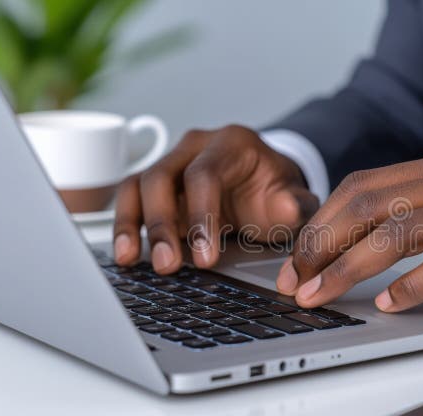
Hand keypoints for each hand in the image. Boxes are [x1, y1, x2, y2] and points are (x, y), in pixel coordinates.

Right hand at [113, 125, 317, 273]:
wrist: (267, 185)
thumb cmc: (276, 190)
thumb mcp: (294, 197)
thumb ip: (296, 204)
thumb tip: (287, 208)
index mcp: (230, 144)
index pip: (205, 174)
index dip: (201, 215)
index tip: (206, 257)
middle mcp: (194, 147)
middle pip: (161, 176)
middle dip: (161, 223)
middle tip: (168, 264)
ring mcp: (172, 164)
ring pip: (137, 185)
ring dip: (131, 223)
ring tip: (129, 259)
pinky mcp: (157, 186)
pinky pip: (131, 200)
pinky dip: (126, 226)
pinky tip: (126, 254)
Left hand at [276, 150, 422, 311]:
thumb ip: (422, 209)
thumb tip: (357, 241)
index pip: (363, 185)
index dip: (323, 221)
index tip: (298, 256)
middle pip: (369, 204)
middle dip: (322, 244)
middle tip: (296, 280)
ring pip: (397, 232)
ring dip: (350, 267)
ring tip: (323, 295)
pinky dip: (412, 286)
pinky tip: (390, 305)